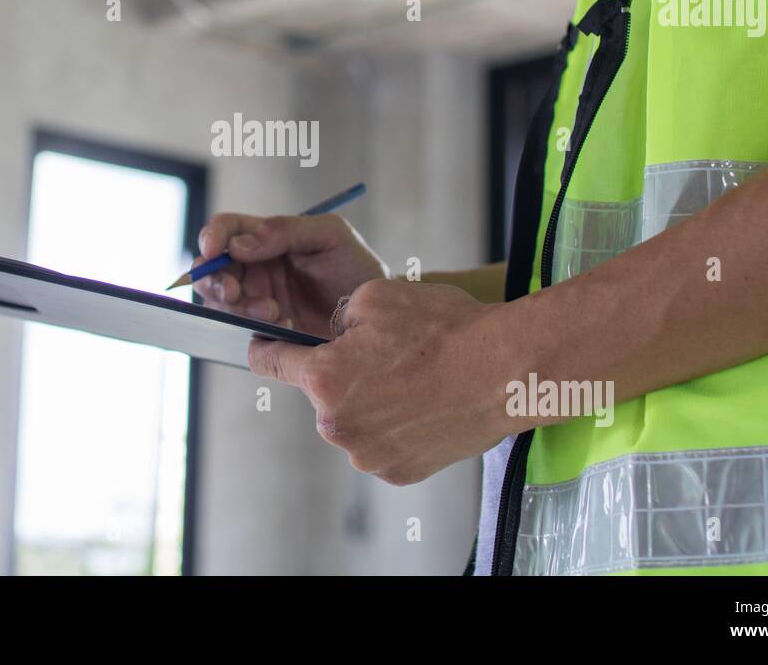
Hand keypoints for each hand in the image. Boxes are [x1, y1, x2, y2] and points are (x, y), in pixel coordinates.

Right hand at [192, 213, 388, 337]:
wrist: (377, 315)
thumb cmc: (356, 267)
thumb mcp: (329, 235)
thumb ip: (286, 230)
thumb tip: (239, 243)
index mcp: (267, 237)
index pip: (227, 229)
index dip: (213, 236)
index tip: (214, 250)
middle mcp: (255, 267)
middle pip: (212, 268)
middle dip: (218, 281)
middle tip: (238, 293)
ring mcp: (256, 298)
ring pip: (221, 301)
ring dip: (239, 307)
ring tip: (274, 312)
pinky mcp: (263, 329)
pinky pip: (239, 327)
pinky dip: (252, 327)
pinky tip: (282, 325)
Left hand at [249, 279, 520, 484]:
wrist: (505, 371)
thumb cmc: (444, 330)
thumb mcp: (375, 296)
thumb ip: (337, 316)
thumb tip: (333, 334)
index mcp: (323, 379)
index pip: (271, 363)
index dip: (265, 348)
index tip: (262, 346)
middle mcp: (337, 425)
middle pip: (321, 393)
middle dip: (342, 373)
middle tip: (385, 354)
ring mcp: (368, 455)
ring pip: (353, 420)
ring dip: (370, 401)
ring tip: (414, 378)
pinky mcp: (398, 472)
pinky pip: (381, 443)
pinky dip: (395, 426)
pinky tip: (424, 404)